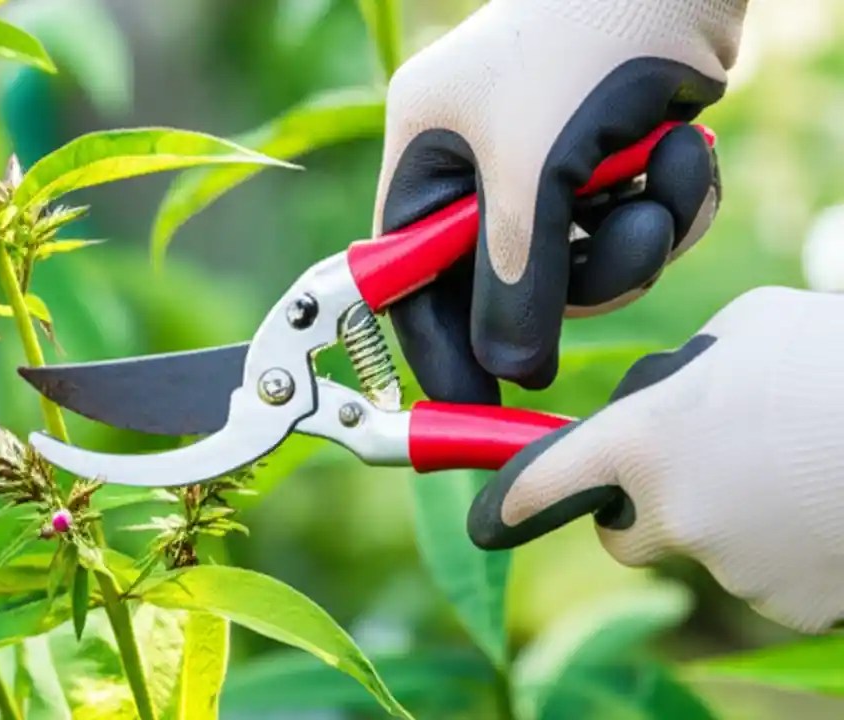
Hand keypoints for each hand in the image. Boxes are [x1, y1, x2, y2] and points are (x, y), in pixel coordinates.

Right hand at [375, 0, 745, 403]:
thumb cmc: (580, 40)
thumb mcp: (530, 171)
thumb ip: (512, 283)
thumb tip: (508, 372)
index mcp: (427, 156)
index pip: (408, 276)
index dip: (438, 343)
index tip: (475, 405)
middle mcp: (482, 166)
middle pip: (507, 283)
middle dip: (576, 277)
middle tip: (620, 261)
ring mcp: (551, 164)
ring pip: (584, 264)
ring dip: (636, 240)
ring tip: (660, 181)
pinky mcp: (615, 160)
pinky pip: (633, 229)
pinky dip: (670, 206)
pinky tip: (685, 153)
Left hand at [468, 287, 843, 633]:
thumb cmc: (833, 357)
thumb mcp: (743, 331)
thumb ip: (678, 374)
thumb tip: (660, 400)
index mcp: (642, 441)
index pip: (541, 488)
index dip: (511, 503)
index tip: (493, 516)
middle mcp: (671, 514)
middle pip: (622, 534)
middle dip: (641, 509)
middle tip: (700, 468)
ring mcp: (730, 566)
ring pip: (702, 547)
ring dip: (729, 517)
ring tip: (795, 467)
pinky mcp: (786, 603)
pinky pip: (763, 574)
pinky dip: (782, 548)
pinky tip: (822, 503)